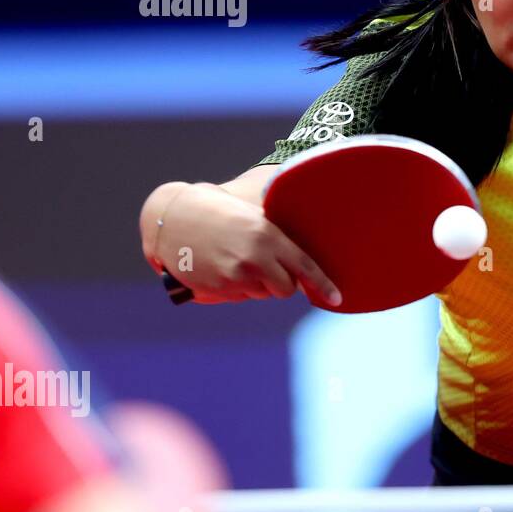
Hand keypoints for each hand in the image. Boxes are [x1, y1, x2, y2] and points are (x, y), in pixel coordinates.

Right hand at [142, 183, 340, 305]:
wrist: (174, 217)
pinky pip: (239, 297)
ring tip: (237, 259)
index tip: (338, 298)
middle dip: (282, 282)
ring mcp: (234, 276)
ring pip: (262, 294)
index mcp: (268, 236)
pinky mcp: (217, 289)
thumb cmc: (221, 212)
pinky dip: (237, 288)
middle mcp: (254, 259)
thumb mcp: (254, 218)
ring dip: (257, 284)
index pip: (305, 267)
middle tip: (267, 265)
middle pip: (286, 289)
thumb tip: (304, 264)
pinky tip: (223, 267)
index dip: (323, 285)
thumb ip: (278, 239)